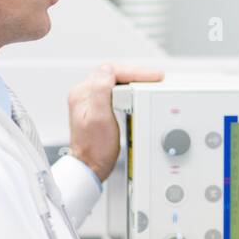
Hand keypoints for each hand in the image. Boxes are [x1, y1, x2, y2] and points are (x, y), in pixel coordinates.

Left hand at [67, 63, 163, 181]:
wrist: (91, 167)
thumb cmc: (95, 149)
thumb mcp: (99, 118)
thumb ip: (101, 91)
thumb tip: (108, 70)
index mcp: (83, 93)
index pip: (111, 72)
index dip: (134, 72)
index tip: (152, 76)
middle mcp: (84, 95)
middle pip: (114, 74)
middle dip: (136, 74)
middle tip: (155, 77)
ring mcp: (90, 101)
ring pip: (115, 81)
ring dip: (133, 80)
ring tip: (150, 82)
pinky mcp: (97, 108)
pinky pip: (115, 90)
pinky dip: (129, 89)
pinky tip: (138, 92)